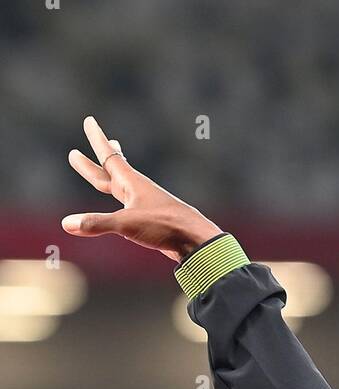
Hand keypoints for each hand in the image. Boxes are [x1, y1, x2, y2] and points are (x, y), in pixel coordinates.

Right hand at [62, 117, 221, 263]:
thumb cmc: (164, 226)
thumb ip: (97, 223)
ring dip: (111, 174)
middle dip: (94, 159)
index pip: (108, 156)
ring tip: (110, 164)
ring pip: (122, 186)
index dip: (97, 139)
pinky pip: (129, 205)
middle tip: (82, 145)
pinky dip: (123, 199)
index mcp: (131, 183)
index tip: (89, 121)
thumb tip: (67, 224)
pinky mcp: (151, 219)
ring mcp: (144, 204)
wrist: (195, 241)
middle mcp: (137, 190)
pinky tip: (126, 204)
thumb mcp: (127, 224)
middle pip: (110, 170)